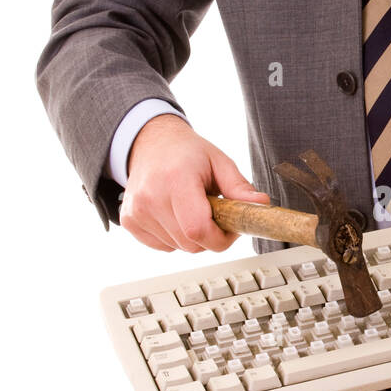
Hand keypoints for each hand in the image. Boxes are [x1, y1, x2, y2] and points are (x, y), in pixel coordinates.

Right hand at [120, 114, 269, 252]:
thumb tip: (260, 205)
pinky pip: (163, 246)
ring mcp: (137, 211)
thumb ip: (239, 188)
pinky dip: (175, 238)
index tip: (231, 230)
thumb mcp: (219, 162)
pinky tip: (176, 215)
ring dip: (193, 237)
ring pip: (178, 247)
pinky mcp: (129, 221)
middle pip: (190, 243)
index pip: (198, 229)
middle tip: (216, 216)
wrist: (150, 143)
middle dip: (210, 237)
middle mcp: (151, 196)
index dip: (220, 238)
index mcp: (176, 179)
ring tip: (193, 209)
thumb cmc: (186, 153)